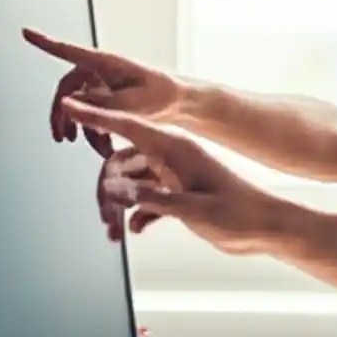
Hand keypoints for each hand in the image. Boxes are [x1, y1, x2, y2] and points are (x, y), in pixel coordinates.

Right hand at [23, 28, 184, 157]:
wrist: (183, 104)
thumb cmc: (162, 97)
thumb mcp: (131, 104)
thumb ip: (99, 105)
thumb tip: (68, 105)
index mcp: (105, 63)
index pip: (69, 51)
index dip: (46, 43)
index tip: (25, 32)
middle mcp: (100, 71)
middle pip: (68, 90)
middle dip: (62, 115)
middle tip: (61, 138)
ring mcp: (104, 84)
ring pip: (79, 105)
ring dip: (81, 128)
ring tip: (88, 149)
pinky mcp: (110, 97)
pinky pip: (92, 112)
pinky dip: (94, 130)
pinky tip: (102, 148)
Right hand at [63, 99, 295, 252]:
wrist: (267, 228)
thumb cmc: (240, 215)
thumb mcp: (194, 210)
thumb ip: (155, 200)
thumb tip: (117, 192)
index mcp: (177, 149)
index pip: (128, 126)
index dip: (96, 115)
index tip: (69, 103)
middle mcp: (172, 158)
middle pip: (120, 162)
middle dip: (106, 189)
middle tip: (105, 219)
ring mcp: (173, 175)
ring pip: (130, 183)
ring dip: (119, 207)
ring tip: (115, 233)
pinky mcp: (177, 194)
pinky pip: (144, 200)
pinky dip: (137, 216)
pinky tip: (137, 231)